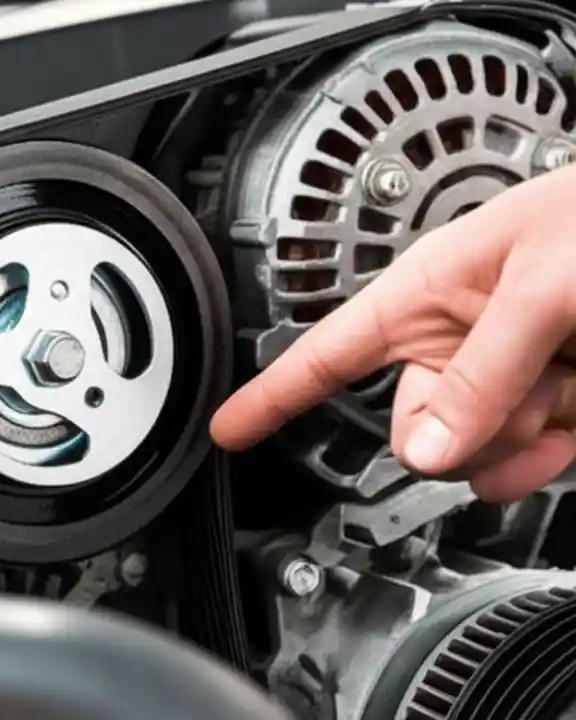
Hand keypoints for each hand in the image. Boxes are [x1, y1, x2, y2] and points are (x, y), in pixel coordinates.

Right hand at [210, 162, 575, 502]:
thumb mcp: (542, 288)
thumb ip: (479, 373)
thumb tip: (426, 449)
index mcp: (425, 293)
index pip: (323, 353)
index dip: (270, 394)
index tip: (227, 430)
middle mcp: (457, 337)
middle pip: (413, 425)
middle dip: (458, 428)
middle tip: (512, 397)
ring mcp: (508, 372)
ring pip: (476, 450)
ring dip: (520, 436)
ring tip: (566, 383)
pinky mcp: (555, 398)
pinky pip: (526, 455)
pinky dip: (542, 458)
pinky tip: (560, 439)